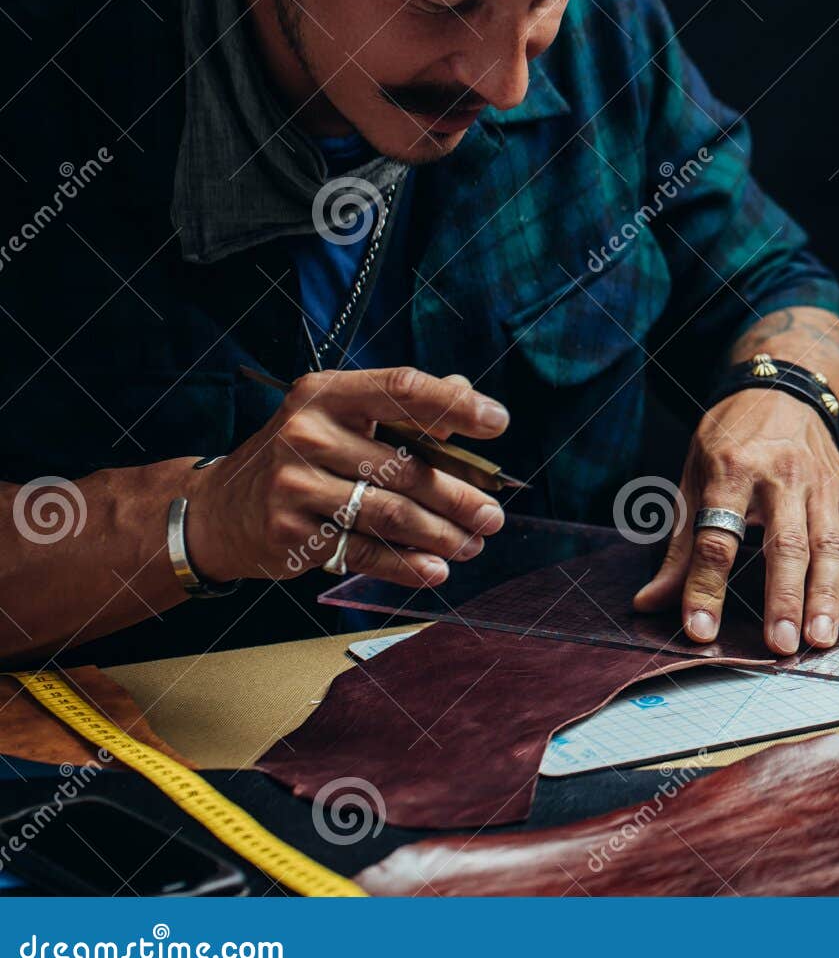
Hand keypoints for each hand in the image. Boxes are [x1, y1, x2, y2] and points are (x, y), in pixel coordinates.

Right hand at [185, 367, 509, 585]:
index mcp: (327, 393)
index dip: (455, 405)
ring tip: (473, 543)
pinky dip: (406, 564)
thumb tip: (463, 388)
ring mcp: (295, 484)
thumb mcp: (338, 417)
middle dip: (459, 495)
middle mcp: (308, 433)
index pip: (402, 388)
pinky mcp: (290, 533)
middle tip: (493, 515)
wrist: (220, 508)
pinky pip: (364, 552)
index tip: (498, 423)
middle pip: (406, 467)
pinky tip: (436, 569)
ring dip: (442, 533)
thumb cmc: (299, 457)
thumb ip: (399, 405)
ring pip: (391, 513)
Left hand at [633, 389, 838, 653]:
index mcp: (732, 468)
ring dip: (824, 597)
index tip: (700, 630)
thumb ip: (679, 545)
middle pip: (784, 543)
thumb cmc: (732, 438)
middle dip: (783, 598)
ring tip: (817, 639)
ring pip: (827, 546)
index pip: (717, 537)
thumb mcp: (693, 476)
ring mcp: (820, 485)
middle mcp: (781, 475)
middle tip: (779, 644)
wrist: (786, 390)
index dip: (706, 587)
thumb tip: (650, 602)